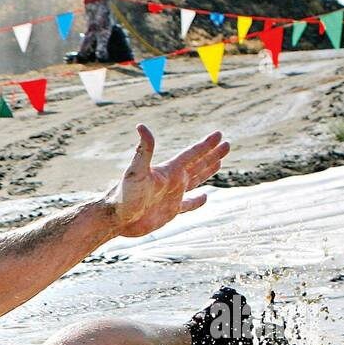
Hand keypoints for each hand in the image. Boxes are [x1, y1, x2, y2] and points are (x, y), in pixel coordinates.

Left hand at [104, 125, 229, 237]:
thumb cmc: (124, 194)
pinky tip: (205, 197)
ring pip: (195, 181)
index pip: (191, 154)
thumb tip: (142, 126)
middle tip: (227, 144)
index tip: (219, 134)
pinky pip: (188, 206)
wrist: (116, 218)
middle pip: (197, 164)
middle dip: (212, 155)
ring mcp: (172, 196)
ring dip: (207, 171)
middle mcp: (172, 181)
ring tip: (219, 162)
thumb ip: (143, 150)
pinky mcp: (169, 212)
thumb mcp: (136, 171)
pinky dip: (197, 202)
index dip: (205, 145)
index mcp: (169, 171)